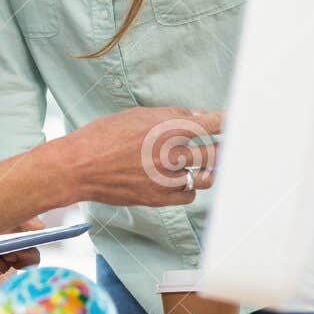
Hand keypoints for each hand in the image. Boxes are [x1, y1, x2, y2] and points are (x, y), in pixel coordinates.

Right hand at [63, 107, 221, 207]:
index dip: (227, 122)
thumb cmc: (102, 137)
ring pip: (204, 176)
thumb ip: (169, 116)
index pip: (210, 124)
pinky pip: (188, 195)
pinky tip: (181, 180)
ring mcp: (166, 178)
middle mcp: (171, 153)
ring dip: (208, 170)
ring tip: (207, 166)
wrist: (79, 166)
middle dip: (223, 149)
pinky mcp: (158, 197)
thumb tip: (195, 116)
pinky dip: (188, 187)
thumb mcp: (135, 116)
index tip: (234, 122)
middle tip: (225, 148)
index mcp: (167, 128)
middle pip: (214, 153)